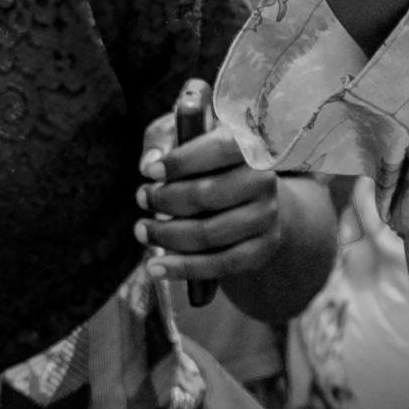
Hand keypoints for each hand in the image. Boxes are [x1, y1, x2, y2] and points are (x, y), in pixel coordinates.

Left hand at [139, 90, 282, 285]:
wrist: (256, 201)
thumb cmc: (212, 166)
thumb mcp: (189, 140)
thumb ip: (164, 140)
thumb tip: (148, 163)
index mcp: (249, 146)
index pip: (220, 148)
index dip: (182, 161)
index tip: (150, 171)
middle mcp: (264, 180)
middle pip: (209, 194)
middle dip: (166, 199)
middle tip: (142, 198)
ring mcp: (266, 217)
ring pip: (209, 233)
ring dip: (167, 235)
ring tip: (143, 230)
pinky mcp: (262, 249)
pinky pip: (219, 264)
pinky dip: (183, 268)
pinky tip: (156, 267)